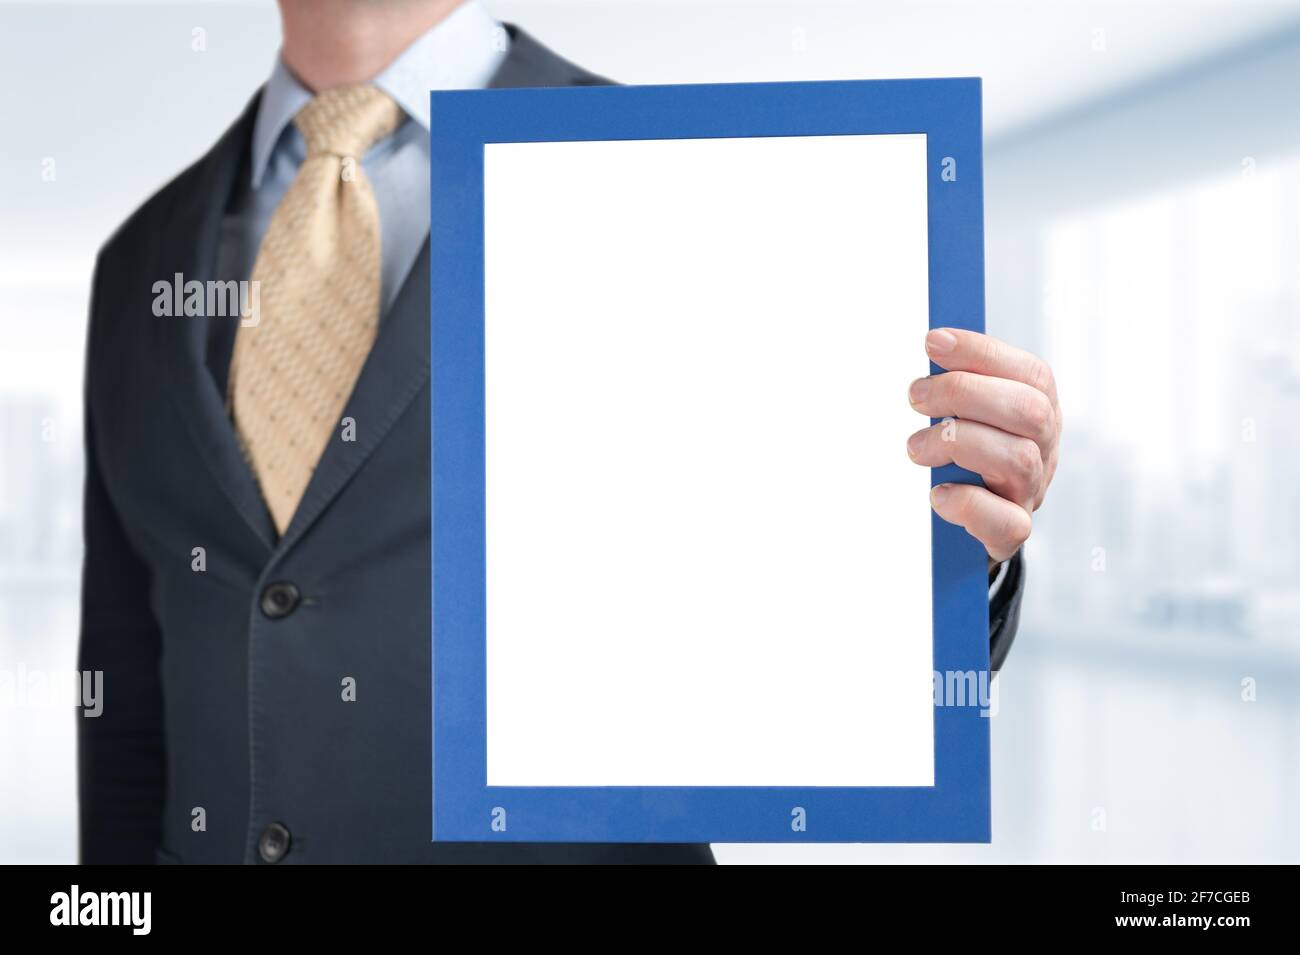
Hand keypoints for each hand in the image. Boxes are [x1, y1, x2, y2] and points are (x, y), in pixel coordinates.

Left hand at [906, 328, 1060, 563]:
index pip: (1030, 373)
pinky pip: (1006, 522)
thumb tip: (936, 343)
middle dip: (965, 393)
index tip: (933, 342)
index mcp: (1040, 410)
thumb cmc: (966, 455)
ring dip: (958, 443)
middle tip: (915, 396)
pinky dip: (967, 504)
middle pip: (1029, 411)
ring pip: (1018, 459)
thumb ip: (960, 383)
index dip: (982, 353)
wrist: (975, 522)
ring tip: (916, 447)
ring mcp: (1032, 491)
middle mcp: (1045, 449)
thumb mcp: (968, 413)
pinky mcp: (1013, 532)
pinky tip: (938, 494)